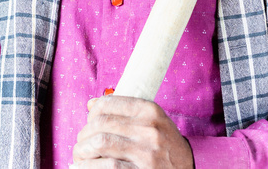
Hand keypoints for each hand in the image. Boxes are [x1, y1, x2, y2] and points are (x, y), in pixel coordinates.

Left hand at [71, 95, 194, 168]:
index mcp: (149, 111)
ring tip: (81, 154)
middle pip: (101, 124)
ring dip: (83, 149)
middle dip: (84, 134)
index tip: (89, 123)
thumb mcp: (151, 121)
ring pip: (100, 143)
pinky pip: (108, 166)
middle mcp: (149, 129)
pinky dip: (90, 166)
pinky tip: (84, 166)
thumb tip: (91, 104)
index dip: (91, 114)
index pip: (108, 104)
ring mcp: (146, 152)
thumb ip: (123, 111)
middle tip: (82, 143)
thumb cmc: (164, 144)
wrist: (186, 167)